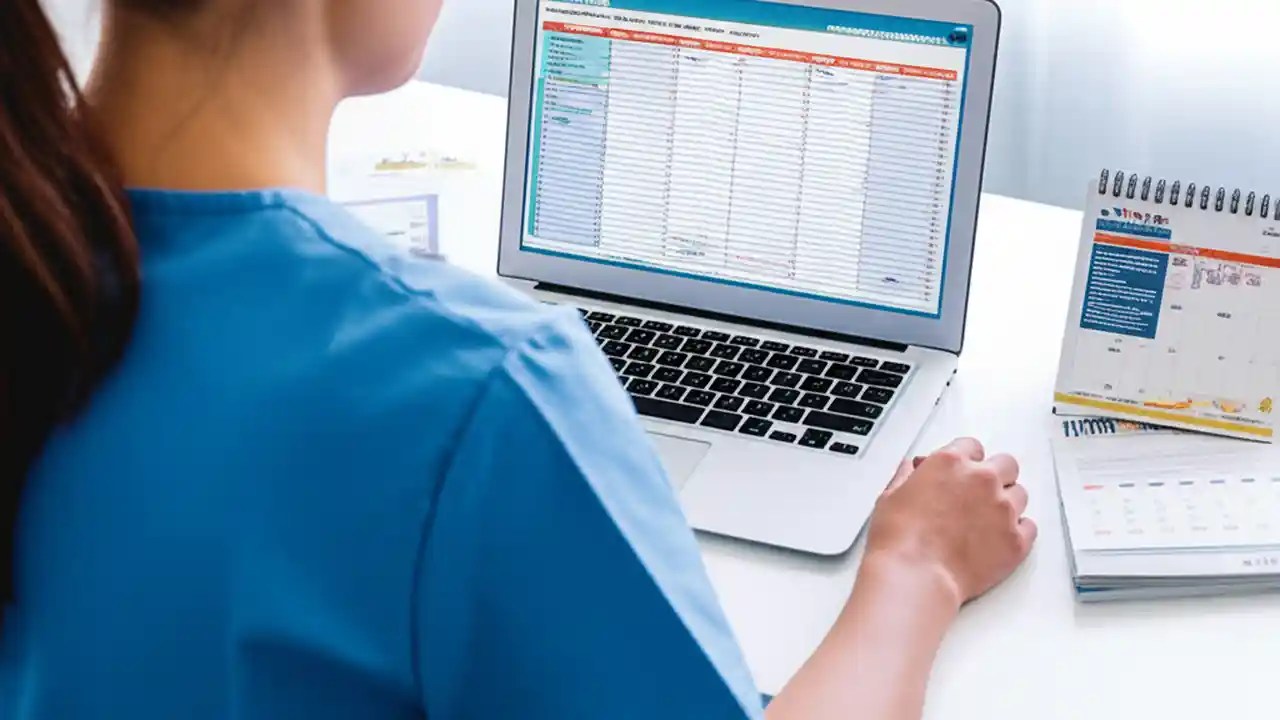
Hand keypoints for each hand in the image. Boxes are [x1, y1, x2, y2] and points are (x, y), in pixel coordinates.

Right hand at [862, 438, 1036, 606]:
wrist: (915, 576)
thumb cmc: (899, 539)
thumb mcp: (890, 496)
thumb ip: (907, 477)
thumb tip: (911, 471)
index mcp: (951, 462)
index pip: (973, 447)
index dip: (966, 461)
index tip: (962, 474)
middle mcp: (983, 479)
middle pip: (1006, 464)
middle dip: (995, 476)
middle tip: (979, 495)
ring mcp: (1003, 509)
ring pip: (1020, 494)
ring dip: (1006, 503)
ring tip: (986, 522)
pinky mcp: (1017, 539)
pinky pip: (1029, 526)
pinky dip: (1017, 531)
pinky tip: (997, 539)